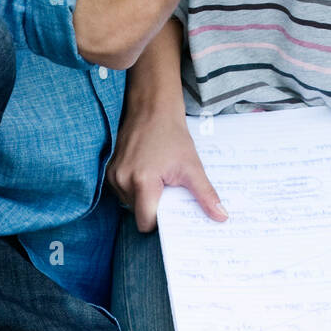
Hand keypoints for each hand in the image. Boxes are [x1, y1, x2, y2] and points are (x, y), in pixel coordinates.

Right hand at [107, 106, 226, 232]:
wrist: (153, 108)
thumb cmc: (173, 136)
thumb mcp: (192, 166)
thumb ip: (205, 195)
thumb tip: (221, 217)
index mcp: (143, 182)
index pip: (146, 222)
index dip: (160, 222)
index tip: (172, 212)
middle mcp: (123, 180)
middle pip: (138, 213)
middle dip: (154, 207)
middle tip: (168, 191)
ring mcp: (113, 175)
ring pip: (130, 203)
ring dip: (144, 197)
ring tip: (158, 178)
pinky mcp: (109, 169)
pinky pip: (123, 191)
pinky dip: (135, 187)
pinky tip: (147, 171)